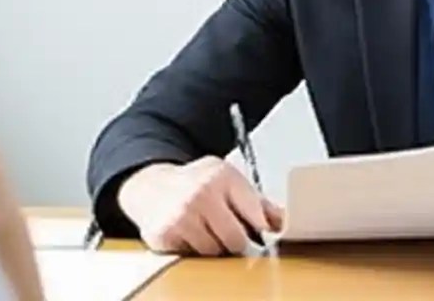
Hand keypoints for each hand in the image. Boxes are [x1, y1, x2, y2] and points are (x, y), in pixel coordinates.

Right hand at [118, 156, 284, 255]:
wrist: (150, 186)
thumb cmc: (194, 183)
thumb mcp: (227, 181)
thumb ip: (257, 202)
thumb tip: (283, 222)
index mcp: (222, 176)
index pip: (256, 214)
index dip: (260, 227)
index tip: (259, 230)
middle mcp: (202, 193)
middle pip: (237, 239)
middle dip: (235, 239)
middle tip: (225, 229)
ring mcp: (182, 214)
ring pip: (215, 251)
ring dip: (213, 246)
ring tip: (204, 228)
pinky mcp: (166, 233)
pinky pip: (193, 256)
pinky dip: (193, 249)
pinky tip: (189, 233)